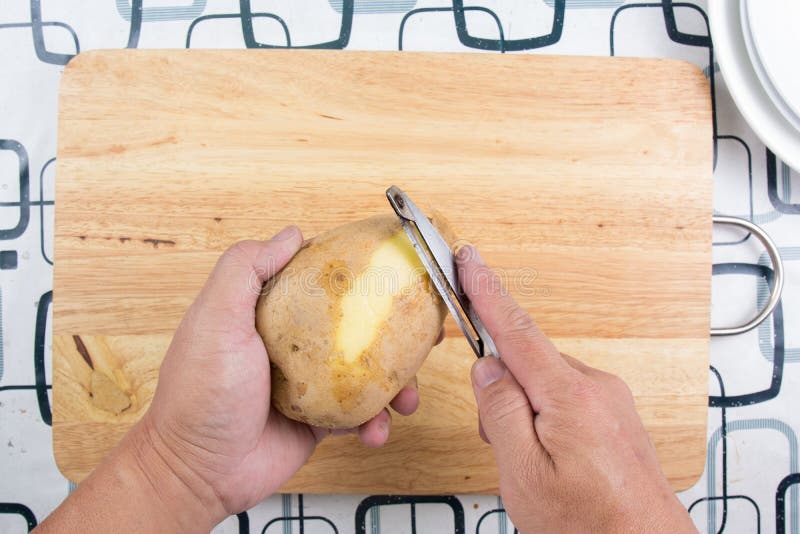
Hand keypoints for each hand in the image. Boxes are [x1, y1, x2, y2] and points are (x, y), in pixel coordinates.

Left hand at [37, 227, 420, 533]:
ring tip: (409, 397)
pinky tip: (376, 430)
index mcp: (270, 314)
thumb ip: (246, 269)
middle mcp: (294, 345)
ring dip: (397, 383)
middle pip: (356, 327)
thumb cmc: (200, 392)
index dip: (359, 276)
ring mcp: (309, 385)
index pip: (321, 282)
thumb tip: (292, 234)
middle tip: (425, 334)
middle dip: (394, 331)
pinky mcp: (319, 421)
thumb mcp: (216, 318)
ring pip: (367, 373)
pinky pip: (360, 414)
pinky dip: (376, 422)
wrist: (198, 472)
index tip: (395, 273)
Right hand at [456, 245, 695, 532]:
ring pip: (543, 385)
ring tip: (536, 465)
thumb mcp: (524, 474)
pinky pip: (565, 400)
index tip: (469, 259)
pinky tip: (554, 460)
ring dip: (524, 414)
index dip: (487, 290)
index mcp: (569, 396)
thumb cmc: (590, 524)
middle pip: (526, 363)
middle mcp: (594, 387)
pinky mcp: (614, 413)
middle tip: (502, 443)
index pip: (516, 330)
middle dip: (502, 393)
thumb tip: (488, 368)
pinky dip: (545, 421)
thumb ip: (501, 413)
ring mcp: (609, 400)